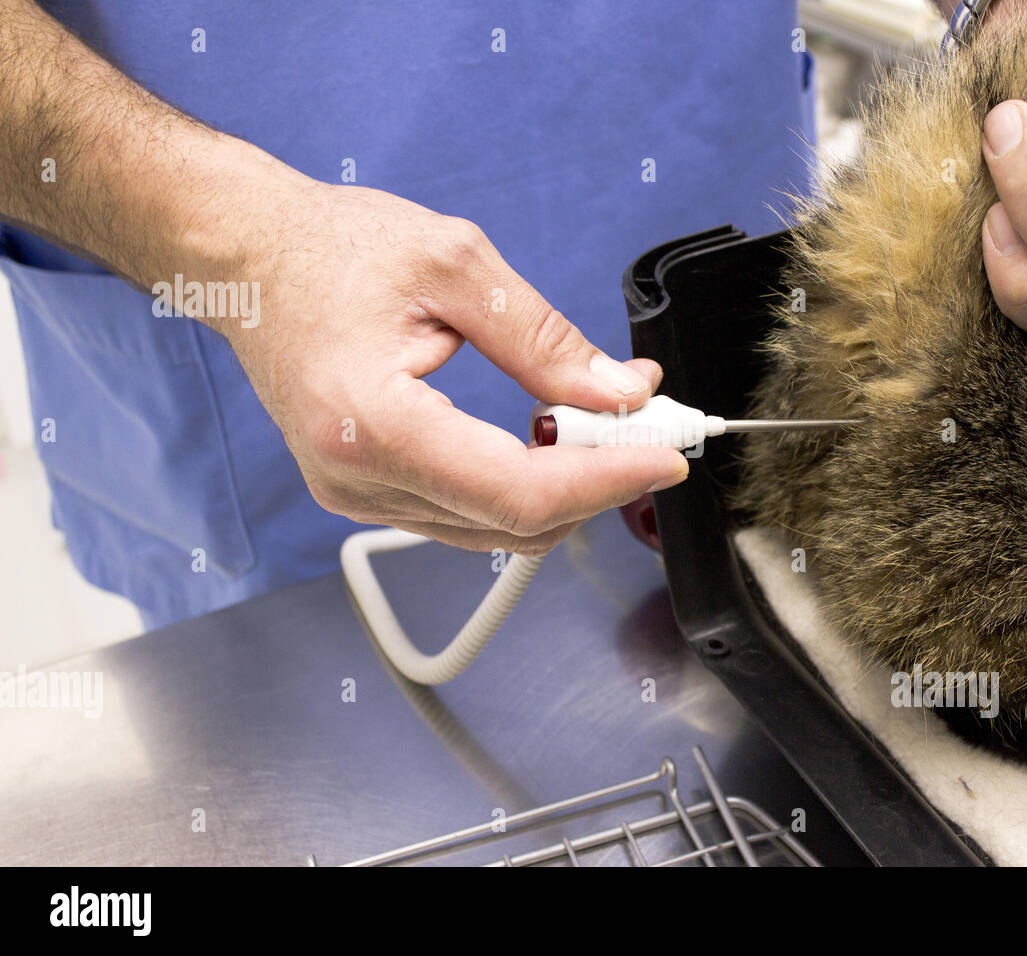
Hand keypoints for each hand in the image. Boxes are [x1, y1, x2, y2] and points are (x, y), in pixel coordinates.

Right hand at [224, 181, 687, 555]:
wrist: (247, 257)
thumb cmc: (330, 248)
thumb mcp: (455, 266)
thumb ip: (544, 340)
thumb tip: (620, 392)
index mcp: (372, 426)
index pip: (518, 491)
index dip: (605, 480)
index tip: (665, 458)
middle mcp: (357, 480)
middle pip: (514, 523)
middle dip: (596, 484)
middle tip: (649, 431)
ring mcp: (355, 495)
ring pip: (494, 529)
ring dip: (563, 488)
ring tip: (603, 426)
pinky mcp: (362, 490)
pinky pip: (465, 513)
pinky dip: (521, 486)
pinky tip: (547, 437)